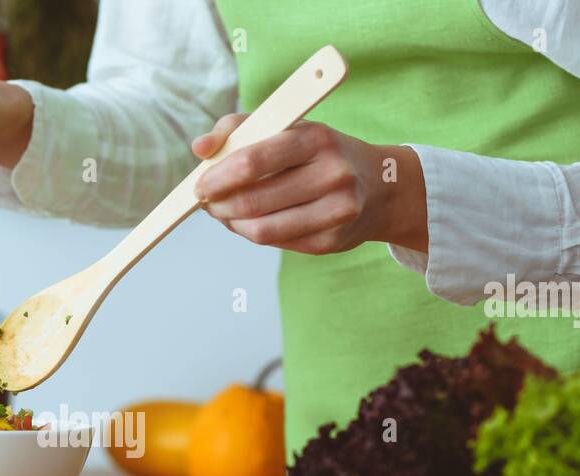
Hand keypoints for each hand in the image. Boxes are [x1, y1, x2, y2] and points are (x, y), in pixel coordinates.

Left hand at [192, 114, 427, 253]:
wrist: (380, 186)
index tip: (200, 184)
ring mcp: (336, 211)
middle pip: (253, 200)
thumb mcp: (288, 127)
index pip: (254, 160)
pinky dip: (253, 234)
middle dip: (219, 204)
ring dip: (232, 224)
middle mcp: (332, 174)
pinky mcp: (332, 242)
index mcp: (316, 138)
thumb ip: (238, 128)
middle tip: (206, 201)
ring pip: (261, 229)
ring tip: (224, 213)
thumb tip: (199, 148)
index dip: (218, 177)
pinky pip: (277, 243)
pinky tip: (251, 223)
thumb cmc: (320, 153)